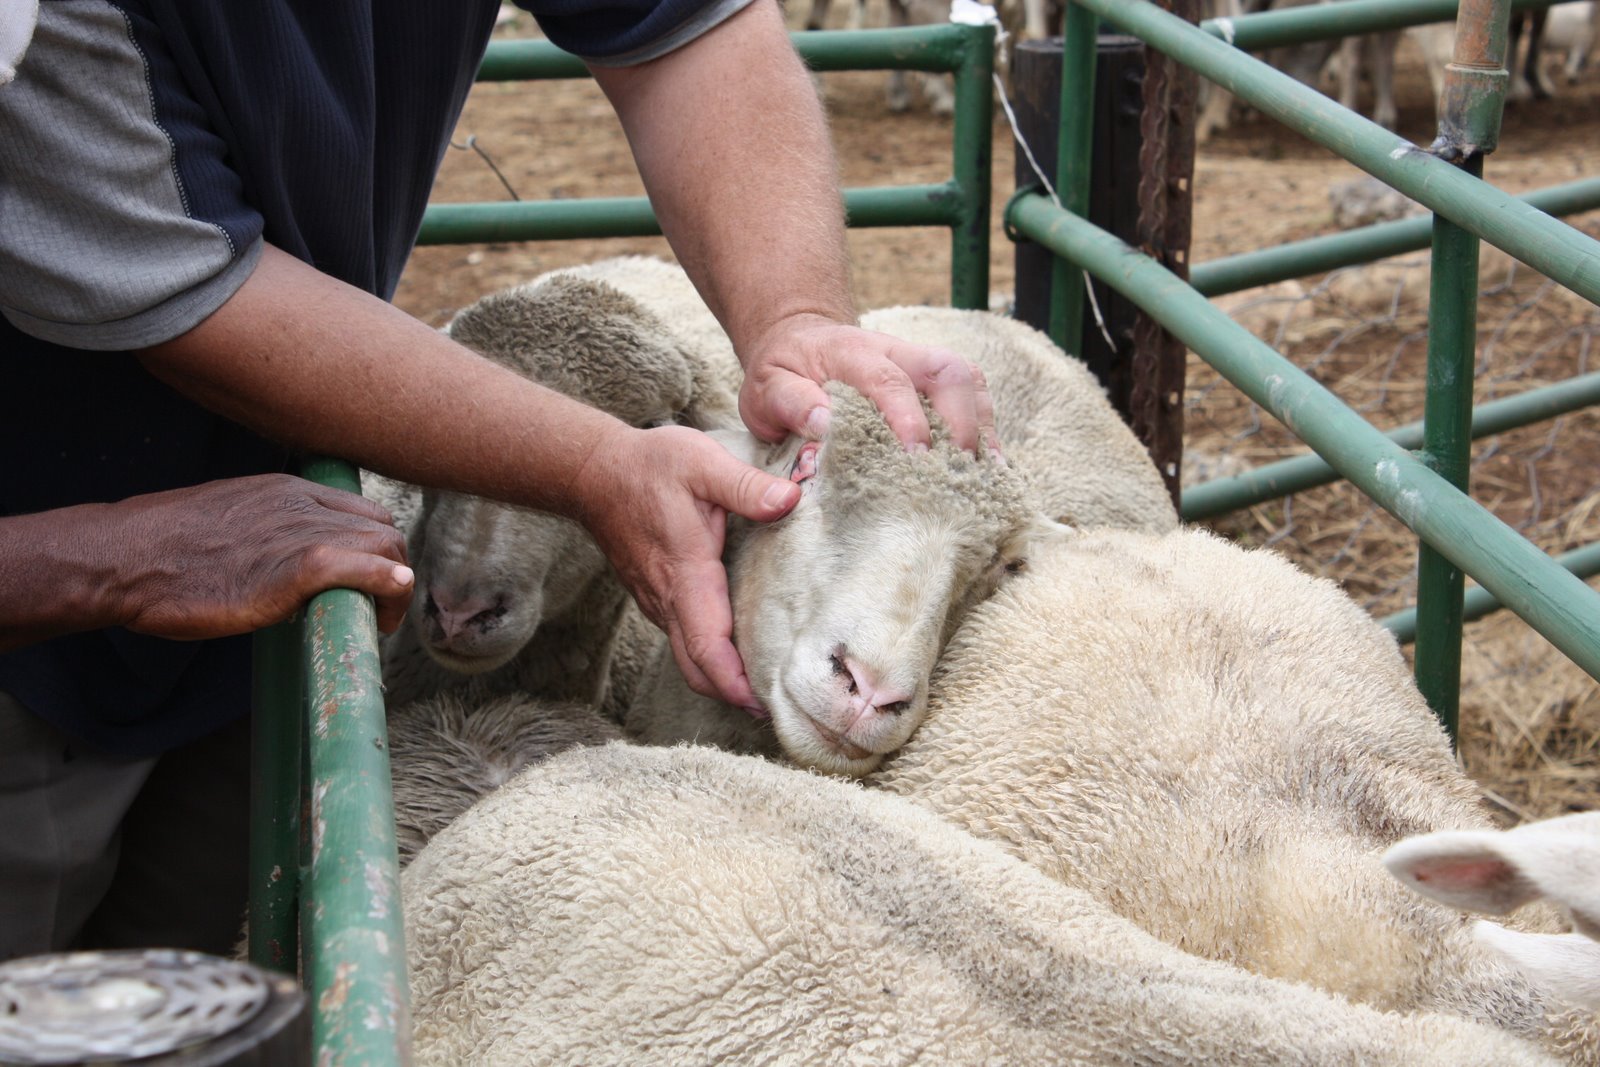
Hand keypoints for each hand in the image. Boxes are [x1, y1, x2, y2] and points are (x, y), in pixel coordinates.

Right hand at [111, 474, 413, 637]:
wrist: (124, 556)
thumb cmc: (161, 548)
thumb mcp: (226, 521)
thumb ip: (265, 530)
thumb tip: (280, 561)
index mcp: (287, 489)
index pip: (361, 510)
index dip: (373, 548)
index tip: (368, 581)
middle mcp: (303, 504)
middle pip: (382, 529)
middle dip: (392, 570)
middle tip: (379, 611)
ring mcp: (302, 532)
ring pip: (384, 548)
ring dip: (395, 588)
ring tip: (379, 623)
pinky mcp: (298, 566)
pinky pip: (367, 569)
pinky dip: (389, 588)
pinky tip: (384, 611)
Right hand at [571, 423, 799, 710]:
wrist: (592, 472)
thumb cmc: (649, 466)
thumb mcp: (701, 462)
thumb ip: (746, 485)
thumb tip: (790, 500)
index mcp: (686, 574)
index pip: (708, 647)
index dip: (734, 683)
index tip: (764, 703)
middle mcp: (668, 599)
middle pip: (697, 670)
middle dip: (734, 696)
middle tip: (776, 708)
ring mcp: (658, 601)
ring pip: (689, 658)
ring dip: (723, 678)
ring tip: (765, 683)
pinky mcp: (655, 596)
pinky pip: (683, 639)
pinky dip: (710, 656)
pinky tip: (738, 648)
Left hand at [738, 313, 1000, 454]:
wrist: (800, 341)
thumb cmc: (784, 373)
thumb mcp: (766, 387)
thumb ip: (791, 404)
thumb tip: (823, 424)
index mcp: (853, 352)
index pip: (889, 380)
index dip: (907, 417)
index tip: (916, 455)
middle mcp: (897, 350)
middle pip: (948, 372)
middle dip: (962, 422)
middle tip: (959, 473)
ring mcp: (922, 361)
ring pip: (969, 381)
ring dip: (982, 426)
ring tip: (984, 476)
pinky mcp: (938, 378)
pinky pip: (975, 395)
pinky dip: (986, 429)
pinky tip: (986, 468)